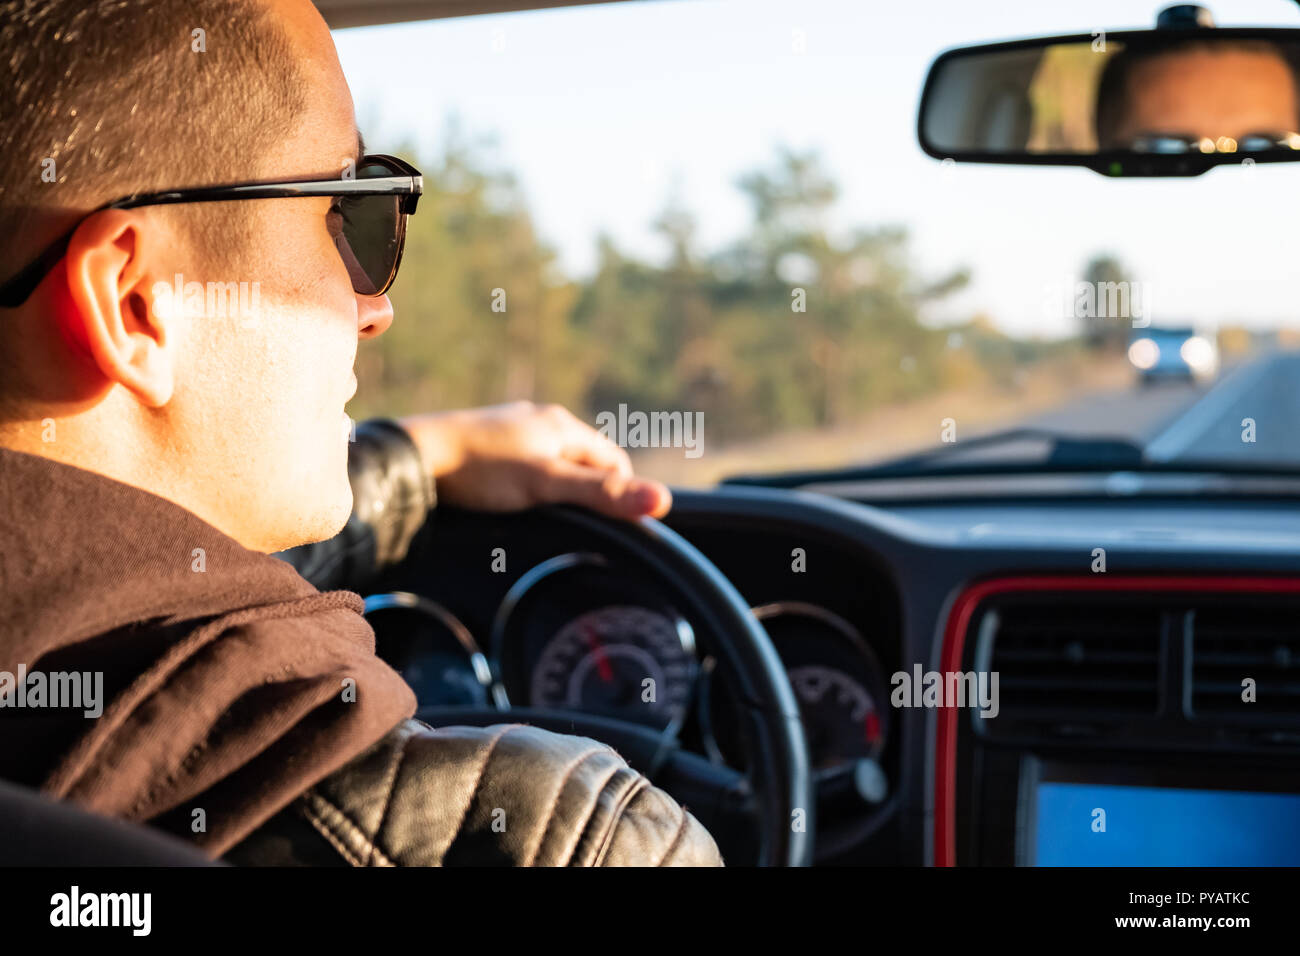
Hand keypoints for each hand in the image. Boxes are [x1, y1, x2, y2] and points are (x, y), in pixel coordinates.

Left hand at [397, 401, 671, 519]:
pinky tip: (512, 501)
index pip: (612, 460)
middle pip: (583, 461)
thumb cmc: (481, 469)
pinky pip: (524, 464)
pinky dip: (529, 484)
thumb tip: (661, 500)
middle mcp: (539, 421)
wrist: (414, 457)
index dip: (620, 492)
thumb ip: (602, 494)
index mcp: (561, 424)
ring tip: (544, 515)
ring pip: (551, 462)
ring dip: (557, 487)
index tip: (616, 524)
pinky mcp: (487, 443)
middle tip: (579, 525)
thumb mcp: (548, 485)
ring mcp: (512, 430)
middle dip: (588, 490)